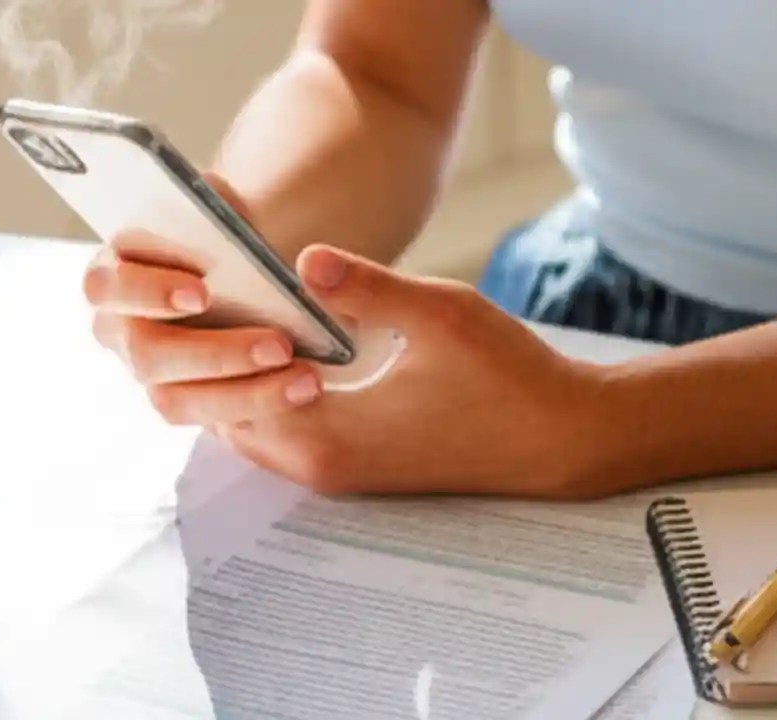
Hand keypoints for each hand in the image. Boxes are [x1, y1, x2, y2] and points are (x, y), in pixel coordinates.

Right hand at [84, 175, 325, 428]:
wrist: (243, 270)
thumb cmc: (223, 236)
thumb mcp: (226, 213)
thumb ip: (232, 219)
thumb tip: (297, 257)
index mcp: (114, 270)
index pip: (109, 285)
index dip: (150, 292)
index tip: (203, 293)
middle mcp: (119, 326)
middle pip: (147, 353)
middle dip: (215, 352)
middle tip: (280, 345)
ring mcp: (146, 369)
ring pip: (173, 398)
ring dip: (243, 391)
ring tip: (305, 377)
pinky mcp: (180, 399)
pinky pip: (207, 417)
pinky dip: (255, 404)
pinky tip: (300, 388)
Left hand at [216, 246, 611, 498]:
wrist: (562, 437)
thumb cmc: (508, 377)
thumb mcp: (441, 314)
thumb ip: (368, 288)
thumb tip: (301, 260)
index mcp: (328, 435)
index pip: (229, 387)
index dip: (214, 332)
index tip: (216, 276)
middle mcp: (322, 466)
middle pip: (225, 413)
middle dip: (219, 356)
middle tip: (225, 289)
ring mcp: (341, 473)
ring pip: (253, 425)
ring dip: (244, 374)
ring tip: (253, 310)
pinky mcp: (360, 468)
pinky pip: (286, 432)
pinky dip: (273, 391)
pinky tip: (295, 342)